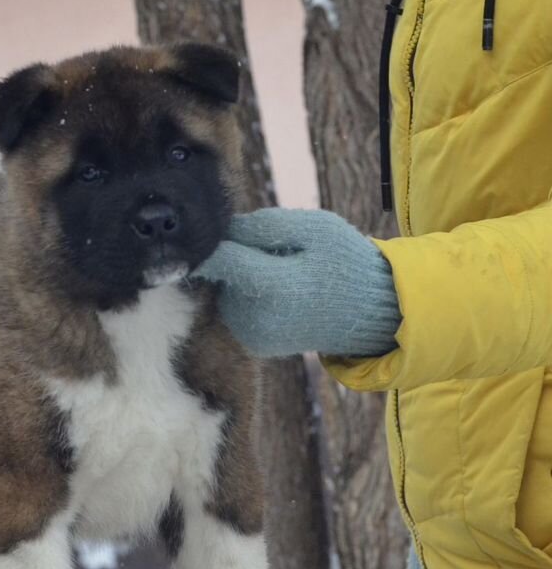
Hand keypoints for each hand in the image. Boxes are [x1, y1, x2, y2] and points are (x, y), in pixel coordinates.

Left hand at [195, 208, 400, 357]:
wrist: (368, 313)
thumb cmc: (344, 262)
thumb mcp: (315, 228)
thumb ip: (265, 225)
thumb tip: (222, 229)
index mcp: (274, 287)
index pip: (219, 260)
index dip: (208, 241)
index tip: (200, 230)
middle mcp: (258, 319)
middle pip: (223, 272)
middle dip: (240, 256)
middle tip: (282, 254)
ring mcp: (253, 336)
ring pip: (226, 290)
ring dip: (244, 277)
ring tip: (286, 276)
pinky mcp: (252, 344)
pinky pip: (235, 308)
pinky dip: (250, 297)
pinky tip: (282, 296)